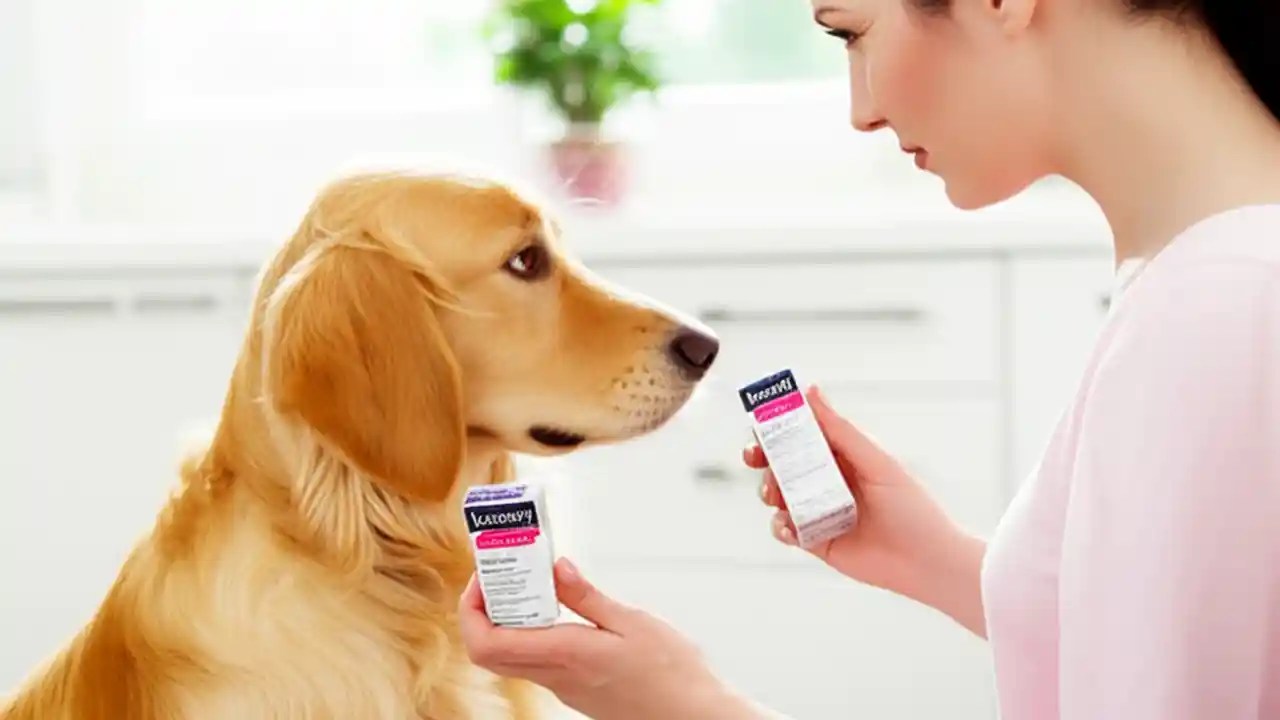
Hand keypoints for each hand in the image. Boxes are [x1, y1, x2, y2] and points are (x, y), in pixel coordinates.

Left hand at [458, 558, 768, 719]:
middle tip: (503, 575)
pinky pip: (536, 660)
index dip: (471, 610)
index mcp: (565, 655)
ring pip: (511, 656)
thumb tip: (555, 568)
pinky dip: (532, 632)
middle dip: (484, 609)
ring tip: (533, 584)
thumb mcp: (632, 621)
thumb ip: (587, 596)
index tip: (483, 578)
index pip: (488, 643)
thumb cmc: (672, 673)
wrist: (692, 716)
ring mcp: (564, 687)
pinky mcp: (575, 689)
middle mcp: (556, 676)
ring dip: (508, 619)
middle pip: (490, 650)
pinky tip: (557, 609)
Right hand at [744, 385, 983, 632]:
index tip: (759, 424)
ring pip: (779, 496)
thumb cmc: (912, 508)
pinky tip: (788, 526)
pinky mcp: (816, 541)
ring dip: (769, 491)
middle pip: (783, 465)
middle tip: (754, 458)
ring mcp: (820, 512)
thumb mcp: (875, 462)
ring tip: (776, 494)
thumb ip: (840, 429)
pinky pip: (786, 530)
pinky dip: (779, 527)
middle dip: (764, 459)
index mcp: (843, 458)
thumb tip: (811, 391)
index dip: (778, 428)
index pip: (803, 435)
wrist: (926, 563)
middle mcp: (828, 483)